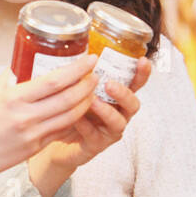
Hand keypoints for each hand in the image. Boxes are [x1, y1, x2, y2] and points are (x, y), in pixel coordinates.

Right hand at [0, 53, 98, 196]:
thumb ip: (10, 79)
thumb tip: (25, 63)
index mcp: (13, 98)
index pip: (54, 81)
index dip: (76, 70)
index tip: (90, 59)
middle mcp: (25, 117)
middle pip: (67, 99)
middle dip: (87, 85)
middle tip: (96, 74)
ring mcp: (31, 135)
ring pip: (69, 117)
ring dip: (85, 103)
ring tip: (92, 91)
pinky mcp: (33, 149)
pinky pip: (59, 132)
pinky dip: (73, 120)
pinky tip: (80, 112)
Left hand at [29, 56, 151, 187]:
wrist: (53, 136)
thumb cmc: (67, 107)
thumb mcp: (74, 85)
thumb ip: (80, 72)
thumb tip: (77, 51)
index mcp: (115, 96)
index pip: (134, 83)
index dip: (142, 73)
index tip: (143, 60)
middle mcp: (118, 113)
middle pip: (133, 104)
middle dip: (124, 93)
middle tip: (110, 84)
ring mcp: (109, 131)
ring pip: (118, 122)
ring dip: (107, 111)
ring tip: (93, 101)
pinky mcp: (96, 145)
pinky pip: (95, 137)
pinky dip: (87, 126)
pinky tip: (77, 119)